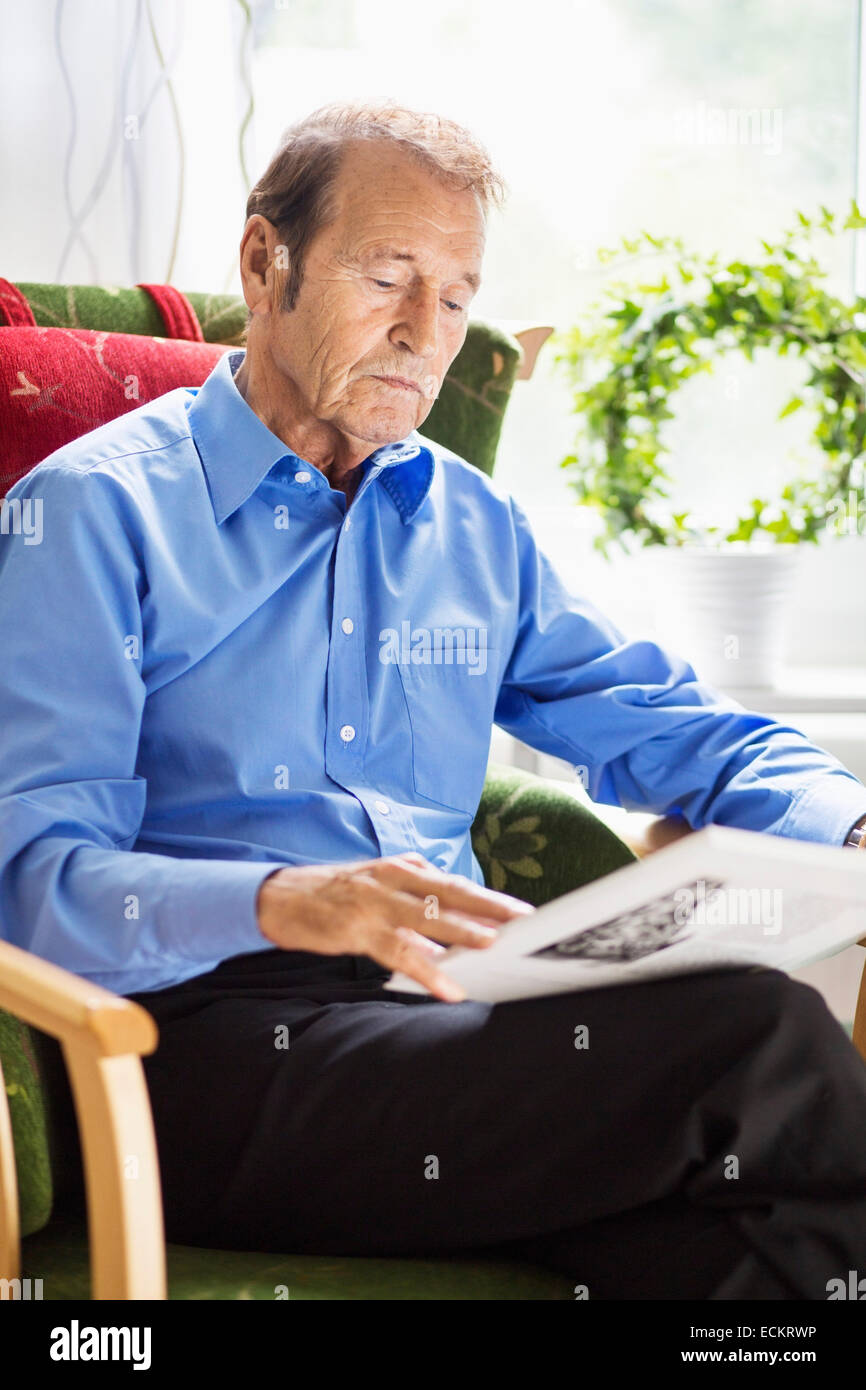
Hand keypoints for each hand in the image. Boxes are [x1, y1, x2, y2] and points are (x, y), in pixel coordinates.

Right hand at [256, 851, 533, 1000]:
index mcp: (404, 867)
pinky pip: (399, 952)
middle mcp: (394, 879)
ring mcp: (376, 902)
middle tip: (523, 921)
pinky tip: (447, 987)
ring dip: (461, 932)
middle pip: (450, 892)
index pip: (455, 882)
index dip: (490, 898)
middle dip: (489, 907)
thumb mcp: (381, 882)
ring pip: (427, 918)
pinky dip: (426, 971)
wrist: (281, 896)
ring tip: (491, 946)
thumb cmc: (337, 892)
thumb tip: (458, 920)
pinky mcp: (358, 928)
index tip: (522, 911)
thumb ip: (417, 895)